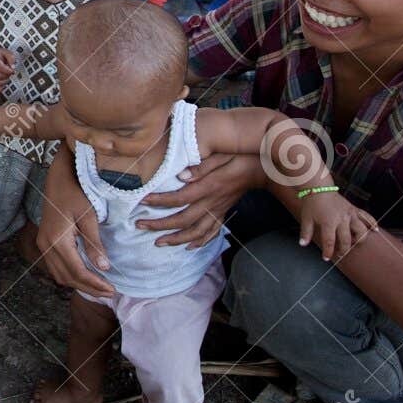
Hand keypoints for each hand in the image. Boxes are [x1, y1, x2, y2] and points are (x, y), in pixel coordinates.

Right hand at [0, 48, 16, 93]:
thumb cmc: (1, 56)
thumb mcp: (6, 52)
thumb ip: (11, 58)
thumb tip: (13, 67)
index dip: (8, 70)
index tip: (13, 70)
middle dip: (7, 76)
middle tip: (10, 74)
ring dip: (4, 82)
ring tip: (7, 78)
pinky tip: (3, 86)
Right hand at [36, 147, 115, 296]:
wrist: (57, 179)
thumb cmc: (75, 193)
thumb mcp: (88, 217)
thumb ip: (94, 244)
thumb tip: (104, 268)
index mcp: (57, 241)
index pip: (77, 272)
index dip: (95, 284)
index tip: (112, 289)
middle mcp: (46, 246)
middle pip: (67, 278)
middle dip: (89, 288)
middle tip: (110, 293)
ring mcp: (43, 245)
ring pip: (60, 275)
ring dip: (79, 284)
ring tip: (99, 287)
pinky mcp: (44, 242)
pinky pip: (56, 267)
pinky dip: (71, 276)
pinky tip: (85, 275)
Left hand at [140, 151, 263, 247]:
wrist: (262, 169)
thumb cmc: (239, 157)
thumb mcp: (221, 155)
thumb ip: (202, 166)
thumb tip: (180, 176)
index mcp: (209, 187)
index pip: (180, 198)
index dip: (160, 201)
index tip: (143, 201)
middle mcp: (212, 203)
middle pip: (183, 220)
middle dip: (160, 225)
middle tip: (140, 226)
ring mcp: (218, 210)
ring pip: (196, 232)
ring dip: (176, 239)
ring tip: (159, 243)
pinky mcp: (223, 212)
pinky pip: (212, 232)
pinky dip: (200, 241)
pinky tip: (189, 246)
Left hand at [299, 191, 378, 261]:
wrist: (319, 188)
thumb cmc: (312, 204)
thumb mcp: (306, 219)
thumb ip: (305, 233)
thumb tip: (302, 244)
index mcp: (328, 222)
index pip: (330, 242)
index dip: (328, 252)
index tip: (326, 258)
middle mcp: (341, 219)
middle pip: (346, 239)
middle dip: (344, 249)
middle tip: (340, 254)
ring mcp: (350, 214)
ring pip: (361, 230)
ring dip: (359, 239)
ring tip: (354, 242)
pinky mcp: (354, 209)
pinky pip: (366, 216)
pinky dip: (372, 223)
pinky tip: (375, 230)